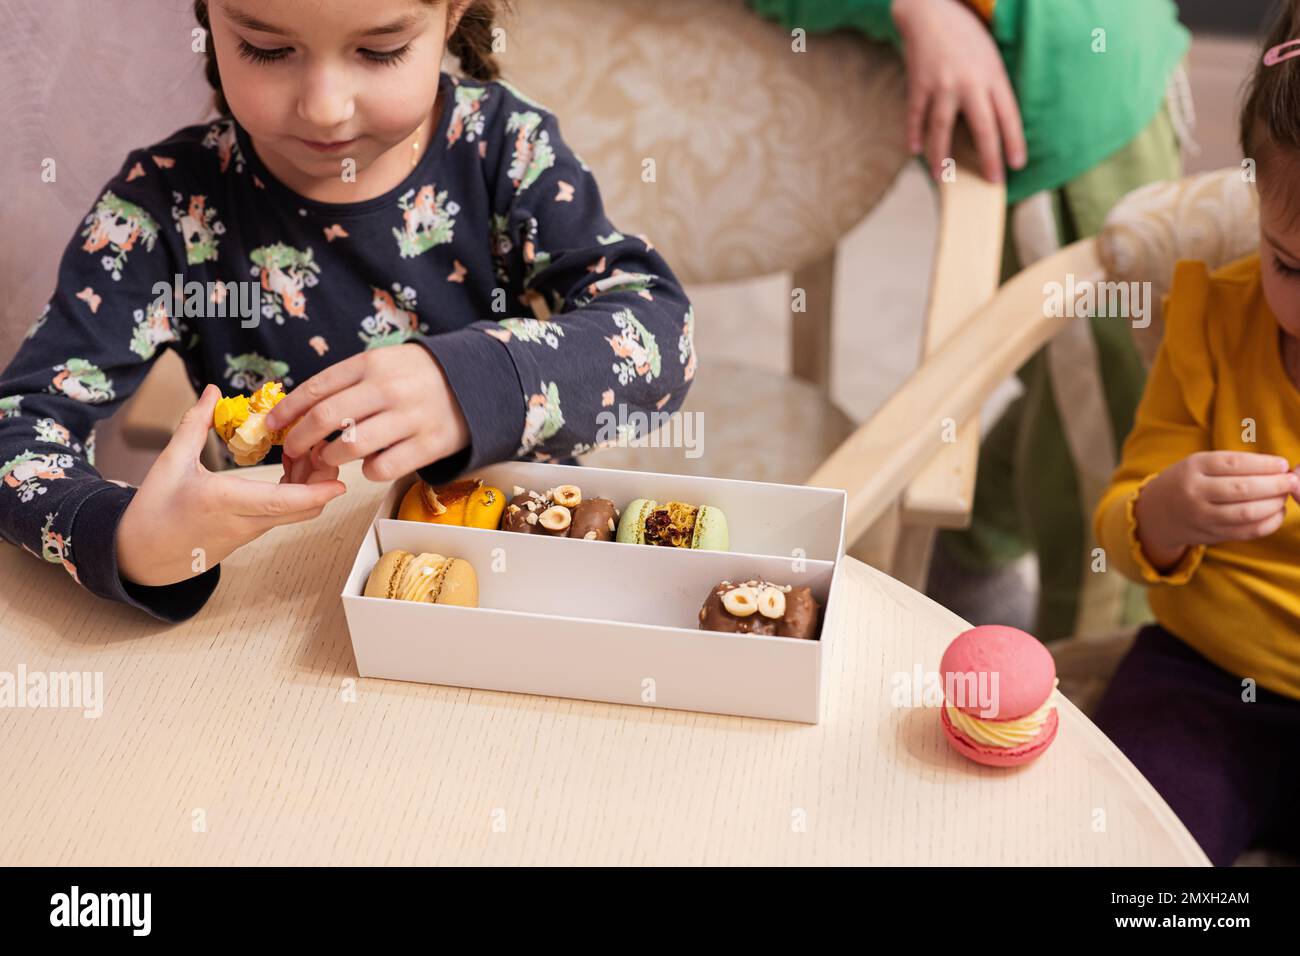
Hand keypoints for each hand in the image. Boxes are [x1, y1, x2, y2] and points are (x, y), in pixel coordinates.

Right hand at [116, 384, 346, 586]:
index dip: (315, 492)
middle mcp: (243, 520)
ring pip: (296, 512)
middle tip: (326, 446)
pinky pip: (284, 514)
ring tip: (305, 449)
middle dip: (324, 481)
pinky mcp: (252, 534)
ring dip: (310, 484)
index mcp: (222, 501)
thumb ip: (194, 424)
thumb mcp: (170, 462)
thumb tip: (213, 391)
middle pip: (302, 508)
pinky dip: (297, 492)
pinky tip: (289, 466)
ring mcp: (251, 531)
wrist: (142, 556)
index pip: (280, 501)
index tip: (341, 483)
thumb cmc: (153, 509)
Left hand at [265, 343, 469, 482]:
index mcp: (373, 363)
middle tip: (294, 450)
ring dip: (331, 457)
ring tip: (330, 458)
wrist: (477, 383)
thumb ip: (347, 382)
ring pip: (351, 446)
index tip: (271, 425)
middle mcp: (390, 388)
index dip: (288, 410)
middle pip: (327, 418)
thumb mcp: (383, 364)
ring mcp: (411, 417)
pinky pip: (382, 468)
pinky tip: (369, 465)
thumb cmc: (417, 377)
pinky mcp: (430, 444)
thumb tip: (299, 410)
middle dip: (301, 438)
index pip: (317, 388)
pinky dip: (368, 471)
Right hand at [891, 0, 1026, 182]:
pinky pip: (915, 116)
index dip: (1013, 142)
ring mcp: (942, 84)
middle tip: (991, 181)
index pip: (1008, 115)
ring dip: (942, 156)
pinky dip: (914, 134)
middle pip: (982, 128)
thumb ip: (992, 87)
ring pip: (943, 128)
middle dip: (989, 157)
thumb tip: (993, 123)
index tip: (1016, 165)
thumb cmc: (964, 34)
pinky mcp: (919, 84)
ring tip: (943, 177)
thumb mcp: (989, 56)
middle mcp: (970, 82)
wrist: (931, 10)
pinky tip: (915, 151)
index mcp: (992, 74)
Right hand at [1133, 451, 1297, 571]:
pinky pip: (1245, 532)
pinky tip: (1276, 513)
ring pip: (1247, 513)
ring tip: (1283, 497)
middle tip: (1290, 481)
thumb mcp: (1199, 464)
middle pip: (1243, 489)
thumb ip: (1234, 465)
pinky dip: (1268, 524)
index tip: (1282, 464)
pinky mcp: (1209, 535)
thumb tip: (1279, 468)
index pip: (1235, 464)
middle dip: (1275, 485)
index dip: (1264, 464)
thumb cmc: (1186, 482)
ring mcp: (1201, 516)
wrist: (1154, 514)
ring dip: (1273, 504)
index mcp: (1193, 467)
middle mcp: (1195, 492)